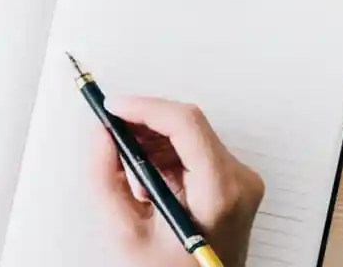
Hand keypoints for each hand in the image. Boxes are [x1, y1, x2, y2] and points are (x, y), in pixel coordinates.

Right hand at [90, 96, 263, 266]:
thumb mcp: (126, 234)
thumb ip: (105, 178)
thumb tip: (102, 135)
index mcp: (219, 193)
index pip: (185, 124)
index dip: (144, 108)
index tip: (114, 108)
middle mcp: (239, 181)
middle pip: (187, 125)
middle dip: (143, 123)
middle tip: (110, 131)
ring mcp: (240, 180)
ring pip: (188, 133)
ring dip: (152, 141)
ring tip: (128, 170)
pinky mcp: (233, 181)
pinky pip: (194, 148)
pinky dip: (164, 154)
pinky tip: (147, 179)